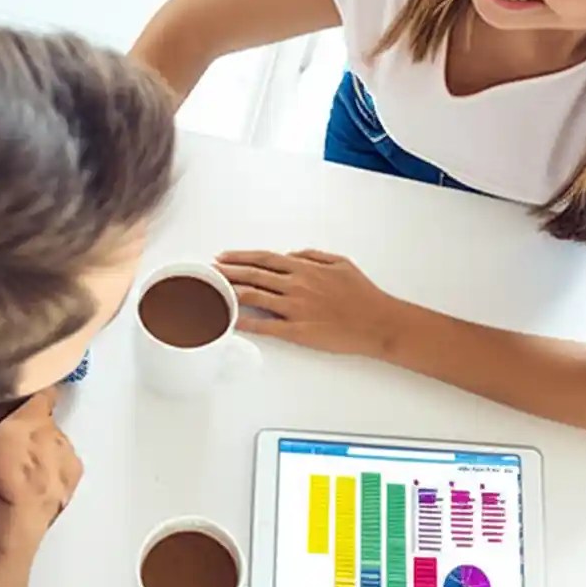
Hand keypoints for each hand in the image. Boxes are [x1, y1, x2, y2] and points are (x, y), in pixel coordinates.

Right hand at [0, 389, 82, 532]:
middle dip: (27, 421)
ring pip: (53, 440)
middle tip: (7, 431)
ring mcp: (66, 453)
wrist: (11, 510)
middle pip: (44, 416)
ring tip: (15, 457)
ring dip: (38, 445)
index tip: (17, 392)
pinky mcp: (72, 475)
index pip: (41, 386)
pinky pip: (62, 464)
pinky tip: (28, 474)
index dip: (28, 387)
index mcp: (35, 411)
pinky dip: (49, 467)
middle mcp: (55, 429)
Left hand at [216, 250, 402, 356]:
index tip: (223, 257)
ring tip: (211, 292)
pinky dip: (246, 322)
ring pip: (254, 297)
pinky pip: (266, 326)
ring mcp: (295, 308)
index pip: (263, 259)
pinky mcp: (297, 331)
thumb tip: (291, 255)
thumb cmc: (363, 294)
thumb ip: (313, 255)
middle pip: (252, 275)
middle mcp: (296, 285)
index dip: (240, 257)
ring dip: (230, 293)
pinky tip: (231, 320)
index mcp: (305, 268)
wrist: (377, 322)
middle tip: (208, 272)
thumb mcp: (341, 262)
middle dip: (227, 272)